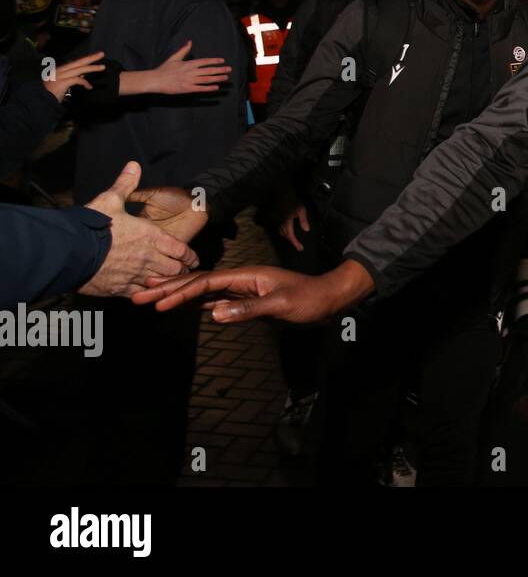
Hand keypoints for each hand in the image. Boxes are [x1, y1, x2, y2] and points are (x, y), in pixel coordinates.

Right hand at [42, 50, 105, 100]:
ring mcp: (60, 76)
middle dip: (91, 58)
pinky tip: (89, 87)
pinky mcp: (62, 82)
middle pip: (78, 62)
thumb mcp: (63, 83)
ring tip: (102, 67)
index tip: (94, 58)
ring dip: (92, 68)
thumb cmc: (52, 94)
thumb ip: (72, 77)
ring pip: (80, 69)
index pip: (75, 63)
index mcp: (60, 70)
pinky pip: (77, 80)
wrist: (41, 101)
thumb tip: (83, 73)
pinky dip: (85, 83)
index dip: (85, 60)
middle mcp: (60, 71)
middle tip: (101, 54)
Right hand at [79, 161, 199, 296]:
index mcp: (151, 236)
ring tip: (171, 282)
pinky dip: (148, 294)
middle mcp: (148, 257)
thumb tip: (134, 165)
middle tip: (184, 271)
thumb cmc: (93, 225)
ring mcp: (136, 275)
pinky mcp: (120, 289)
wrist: (71, 252)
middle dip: (181, 270)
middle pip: (175, 268)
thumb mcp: (111, 200)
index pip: (180, 249)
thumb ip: (126, 185)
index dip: (188, 255)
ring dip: (168, 282)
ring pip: (161, 282)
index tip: (193, 259)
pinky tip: (149, 293)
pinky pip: (142, 294)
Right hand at [132, 259, 375, 323]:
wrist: (328, 300)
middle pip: (197, 282)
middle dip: (168, 288)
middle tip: (138, 295)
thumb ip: (248, 309)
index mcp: (246, 275)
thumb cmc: (309, 300)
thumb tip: (213, 313)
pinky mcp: (245, 299)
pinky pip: (213, 299)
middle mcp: (241, 279)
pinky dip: (194, 302)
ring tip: (150, 296)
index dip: (180, 292)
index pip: (205, 283)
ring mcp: (242, 288)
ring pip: (202, 290)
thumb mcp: (281, 305)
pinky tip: (181, 305)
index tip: (158, 304)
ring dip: (177, 294)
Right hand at [146, 41, 231, 93]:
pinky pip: (200, 88)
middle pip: (208, 70)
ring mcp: (189, 81)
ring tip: (226, 77)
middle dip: (220, 70)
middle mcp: (190, 72)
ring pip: (206, 79)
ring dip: (217, 78)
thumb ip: (184, 50)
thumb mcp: (174, 57)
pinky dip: (209, 88)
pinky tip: (216, 87)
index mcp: (188, 64)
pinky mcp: (187, 89)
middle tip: (229, 69)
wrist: (156, 80)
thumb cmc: (165, 69)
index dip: (214, 61)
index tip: (222, 61)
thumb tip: (190, 41)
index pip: (204, 61)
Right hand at [278, 201, 310, 251]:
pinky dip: (285, 234)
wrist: (284, 196)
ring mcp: (280, 221)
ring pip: (282, 233)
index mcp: (287, 222)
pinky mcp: (280, 219)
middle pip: (286, 236)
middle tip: (299, 247)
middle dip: (293, 242)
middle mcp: (282, 223)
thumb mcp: (301, 210)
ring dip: (288, 238)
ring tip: (295, 241)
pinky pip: (281, 229)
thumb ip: (303, 220)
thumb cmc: (294, 202)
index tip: (300, 248)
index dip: (295, 243)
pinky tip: (289, 233)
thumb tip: (307, 230)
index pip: (291, 235)